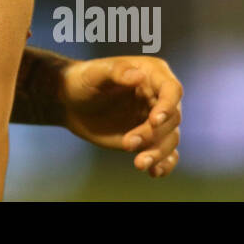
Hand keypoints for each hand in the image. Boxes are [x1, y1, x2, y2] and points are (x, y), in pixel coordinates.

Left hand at [59, 56, 182, 177]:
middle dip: (152, 134)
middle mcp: (159, 96)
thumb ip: (116, 71)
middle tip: (127, 144)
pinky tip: (154, 172)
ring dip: (158, 153)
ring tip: (139, 164)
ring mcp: (155, 119)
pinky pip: (167, 153)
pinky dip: (164, 164)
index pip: (172, 90)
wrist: (71, 103)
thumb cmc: (83, 80)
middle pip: (172, 119)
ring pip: (170, 138)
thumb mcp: (94, 72)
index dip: (167, 106)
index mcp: (152, 73)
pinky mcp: (150, 138)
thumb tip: (138, 75)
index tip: (154, 122)